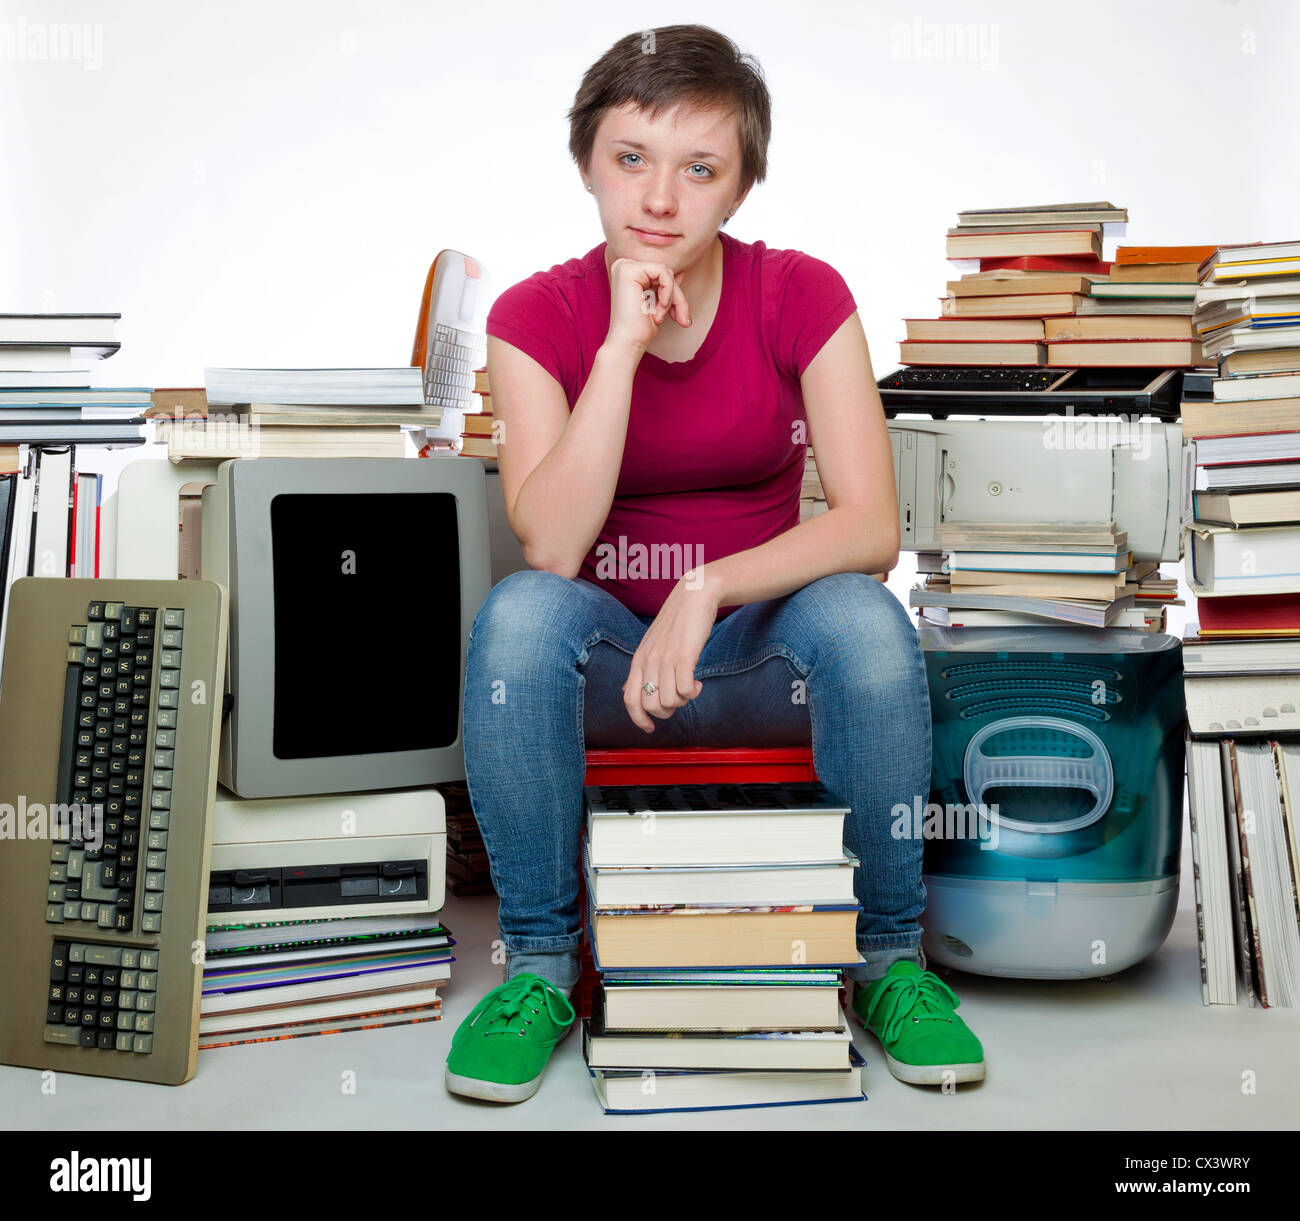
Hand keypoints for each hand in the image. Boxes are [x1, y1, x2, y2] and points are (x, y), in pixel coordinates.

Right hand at [606, 257, 691, 353]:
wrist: (627, 343)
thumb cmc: (640, 328)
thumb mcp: (658, 303)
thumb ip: (665, 286)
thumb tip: (680, 272)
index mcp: (628, 273)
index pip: (662, 275)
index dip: (674, 295)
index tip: (679, 317)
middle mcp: (624, 266)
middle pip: (666, 273)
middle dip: (677, 298)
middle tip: (682, 320)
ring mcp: (624, 266)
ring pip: (667, 273)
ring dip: (673, 298)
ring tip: (662, 316)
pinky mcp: (629, 270)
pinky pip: (663, 271)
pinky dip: (668, 291)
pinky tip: (660, 307)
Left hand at [622, 571, 718, 732]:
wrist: (695, 596)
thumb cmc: (676, 623)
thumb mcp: (651, 645)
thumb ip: (639, 669)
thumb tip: (625, 691)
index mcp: (638, 660)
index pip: (629, 700)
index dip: (638, 720)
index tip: (650, 729)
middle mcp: (648, 662)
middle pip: (651, 706)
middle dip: (667, 712)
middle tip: (679, 700)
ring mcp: (665, 659)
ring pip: (670, 701)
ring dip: (684, 701)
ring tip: (690, 687)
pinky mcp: (684, 656)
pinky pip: (686, 690)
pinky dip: (694, 692)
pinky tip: (698, 683)